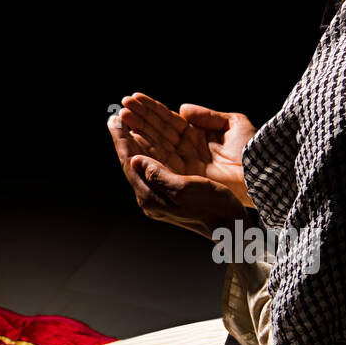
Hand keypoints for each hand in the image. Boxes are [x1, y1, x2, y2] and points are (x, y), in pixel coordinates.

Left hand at [107, 114, 244, 239]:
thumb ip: (158, 174)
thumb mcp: (185, 188)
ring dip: (135, 142)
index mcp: (151, 197)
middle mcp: (151, 199)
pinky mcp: (170, 195)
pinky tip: (150, 142)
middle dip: (124, 139)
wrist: (231, 227)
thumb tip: (135, 159)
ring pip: (142, 165)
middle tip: (117, 117)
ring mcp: (160, 198)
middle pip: (132, 163)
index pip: (129, 163)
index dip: (122, 139)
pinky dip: (149, 151)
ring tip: (129, 124)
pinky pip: (153, 168)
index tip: (114, 120)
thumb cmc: (213, 207)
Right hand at [117, 93, 256, 205]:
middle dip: (139, 119)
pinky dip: (145, 149)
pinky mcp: (183, 178)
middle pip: (158, 132)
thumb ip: (208, 115)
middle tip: (122, 106)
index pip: (169, 120)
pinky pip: (160, 161)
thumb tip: (182, 108)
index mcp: (198, 137)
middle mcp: (187, 151)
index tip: (134, 98)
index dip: (152, 110)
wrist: (261, 174)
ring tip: (122, 117)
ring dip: (138, 131)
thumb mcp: (233, 124)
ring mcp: (184, 165)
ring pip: (155, 145)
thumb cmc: (253, 151)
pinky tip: (132, 136)